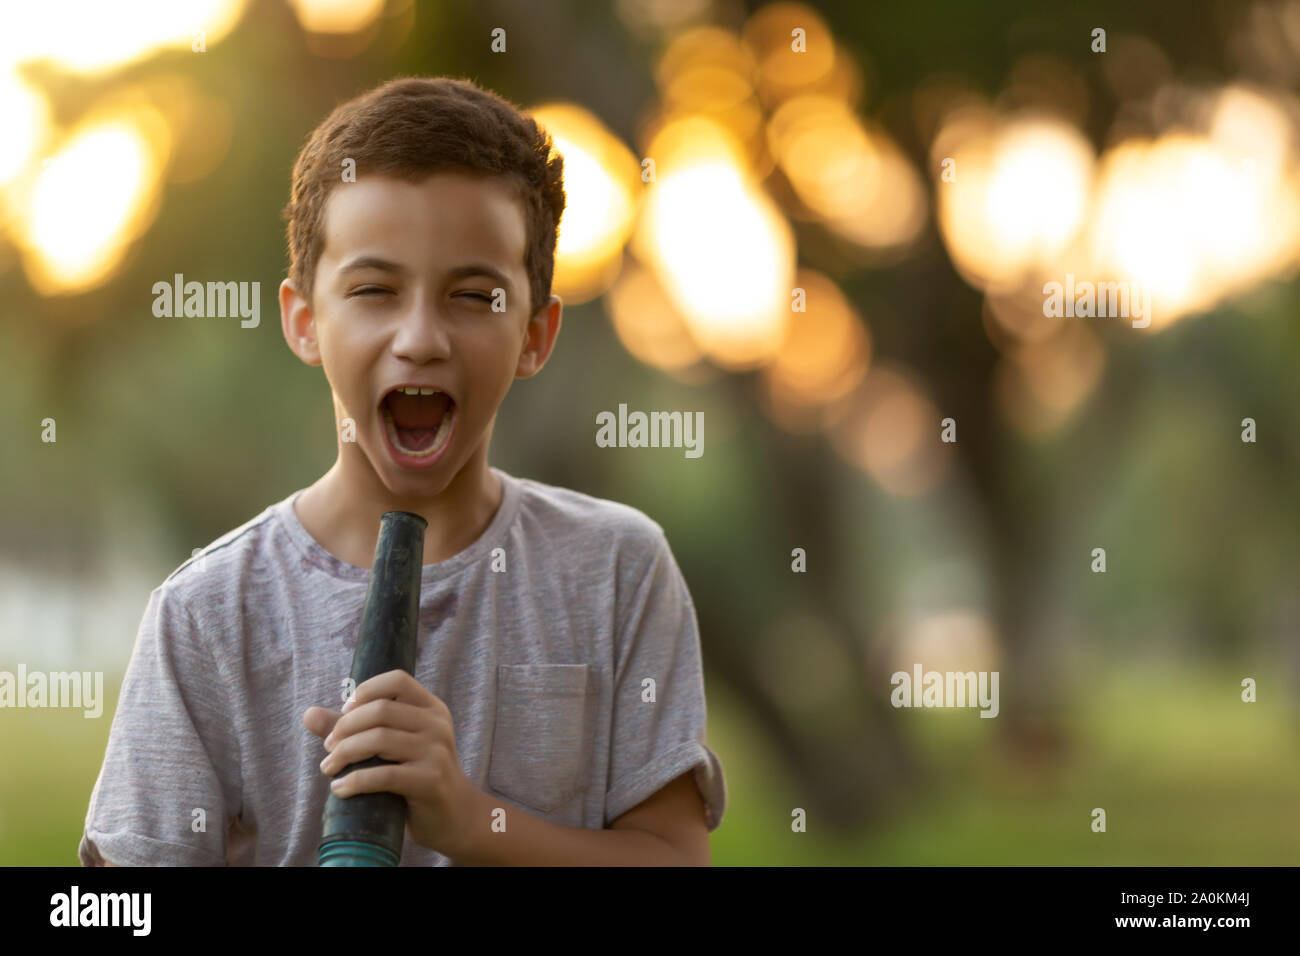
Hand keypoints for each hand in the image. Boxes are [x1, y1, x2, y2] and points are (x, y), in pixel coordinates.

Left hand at [302, 669, 482, 857]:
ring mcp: (436, 752)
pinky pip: (384, 775)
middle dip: (345, 727)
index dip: (365, 691)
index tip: (344, 712)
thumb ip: (352, 728)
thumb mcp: (390, 746)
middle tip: (328, 747)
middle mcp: (437, 724)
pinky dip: (355, 781)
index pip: (397, 680)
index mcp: (431, 708)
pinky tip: (339, 789)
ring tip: (328, 768)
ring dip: (344, 754)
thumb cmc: (415, 775)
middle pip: (381, 710)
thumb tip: (308, 714)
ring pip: (379, 740)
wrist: (453, 815)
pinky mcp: (430, 781)